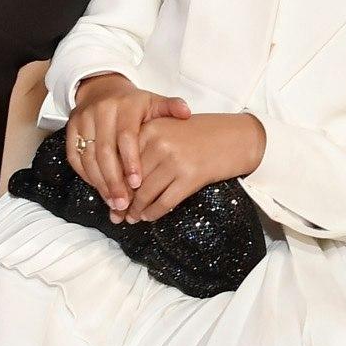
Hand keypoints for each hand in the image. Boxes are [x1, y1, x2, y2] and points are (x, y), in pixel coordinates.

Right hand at [65, 73, 189, 213]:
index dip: (131, 161)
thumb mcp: (155, 103)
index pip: (126, 136)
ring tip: (113, 202)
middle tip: (124, 203)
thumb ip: (171, 108)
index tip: (137, 184)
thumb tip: (186, 113)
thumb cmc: (134, 105)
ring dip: (100, 183)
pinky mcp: (70, 129)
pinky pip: (75, 157)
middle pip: (104, 151)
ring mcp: (82, 119)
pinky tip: (99, 189)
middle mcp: (101, 111)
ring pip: (88, 157)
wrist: (103, 90)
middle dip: (114, 180)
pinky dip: (86, 175)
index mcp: (125, 105)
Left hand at [121, 112, 265, 222]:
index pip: (122, 161)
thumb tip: (117, 182)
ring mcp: (175, 161)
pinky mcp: (190, 177)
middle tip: (116, 214)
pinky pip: (164, 202)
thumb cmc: (199, 135)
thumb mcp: (168, 130)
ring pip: (145, 193)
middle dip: (123, 201)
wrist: (236, 137)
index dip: (114, 183)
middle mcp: (160, 143)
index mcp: (150, 128)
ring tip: (132, 217)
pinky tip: (149, 217)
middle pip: (131, 179)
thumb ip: (143, 148)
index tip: (109, 197)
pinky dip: (153, 213)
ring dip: (136, 210)